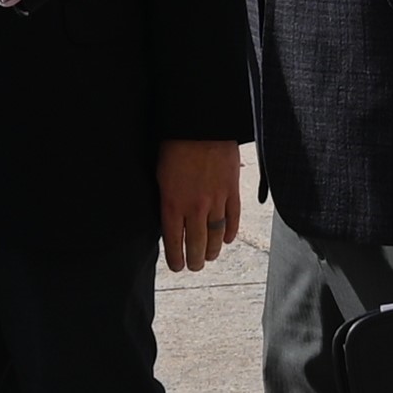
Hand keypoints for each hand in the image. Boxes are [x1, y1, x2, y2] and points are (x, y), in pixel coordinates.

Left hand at [156, 138, 242, 273]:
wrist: (201, 126)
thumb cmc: (175, 146)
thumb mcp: (160, 175)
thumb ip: (166, 200)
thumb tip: (169, 218)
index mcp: (172, 203)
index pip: (173, 240)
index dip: (175, 258)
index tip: (177, 267)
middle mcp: (194, 207)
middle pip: (196, 242)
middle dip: (195, 260)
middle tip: (195, 267)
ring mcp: (216, 200)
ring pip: (215, 234)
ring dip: (213, 250)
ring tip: (210, 257)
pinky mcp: (232, 190)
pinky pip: (233, 218)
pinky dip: (231, 231)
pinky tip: (227, 239)